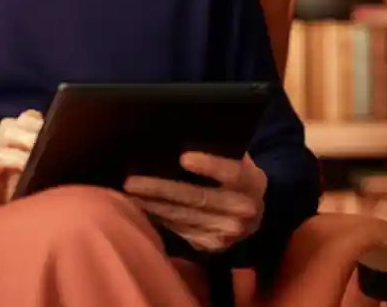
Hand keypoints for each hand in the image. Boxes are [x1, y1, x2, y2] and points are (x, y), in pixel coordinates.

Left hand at [123, 152, 267, 252]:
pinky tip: (142, 207)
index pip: (231, 172)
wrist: (256, 217)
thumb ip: (219, 151)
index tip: (184, 157)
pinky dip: (159, 218)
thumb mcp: (239, 161)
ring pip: (184, 217)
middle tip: (132, 182)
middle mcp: (242, 210)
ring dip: (153, 205)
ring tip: (130, 194)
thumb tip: (180, 140)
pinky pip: (180, 230)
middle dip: (161, 190)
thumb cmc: (238, 178)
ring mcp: (227, 232)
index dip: (209, 165)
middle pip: (198, 198)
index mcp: (251, 181)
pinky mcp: (212, 245)